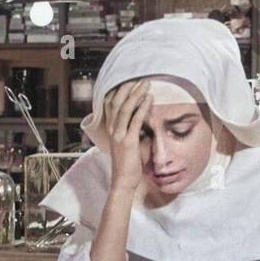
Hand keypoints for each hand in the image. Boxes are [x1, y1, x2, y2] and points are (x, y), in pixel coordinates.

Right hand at [102, 80, 152, 195]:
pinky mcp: (128, 141)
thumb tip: (145, 117)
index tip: (129, 81)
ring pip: (125, 108)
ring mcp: (118, 135)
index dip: (118, 91)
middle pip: (117, 102)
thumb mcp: (129, 142)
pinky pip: (135, 120)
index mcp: (110, 129)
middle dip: (128, 88)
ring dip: (136, 94)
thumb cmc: (128, 164)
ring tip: (146, 84)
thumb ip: (133, 129)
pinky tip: (149, 99)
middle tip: (139, 78)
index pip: (110, 104)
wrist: (124, 181)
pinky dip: (142, 108)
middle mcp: (112, 129)